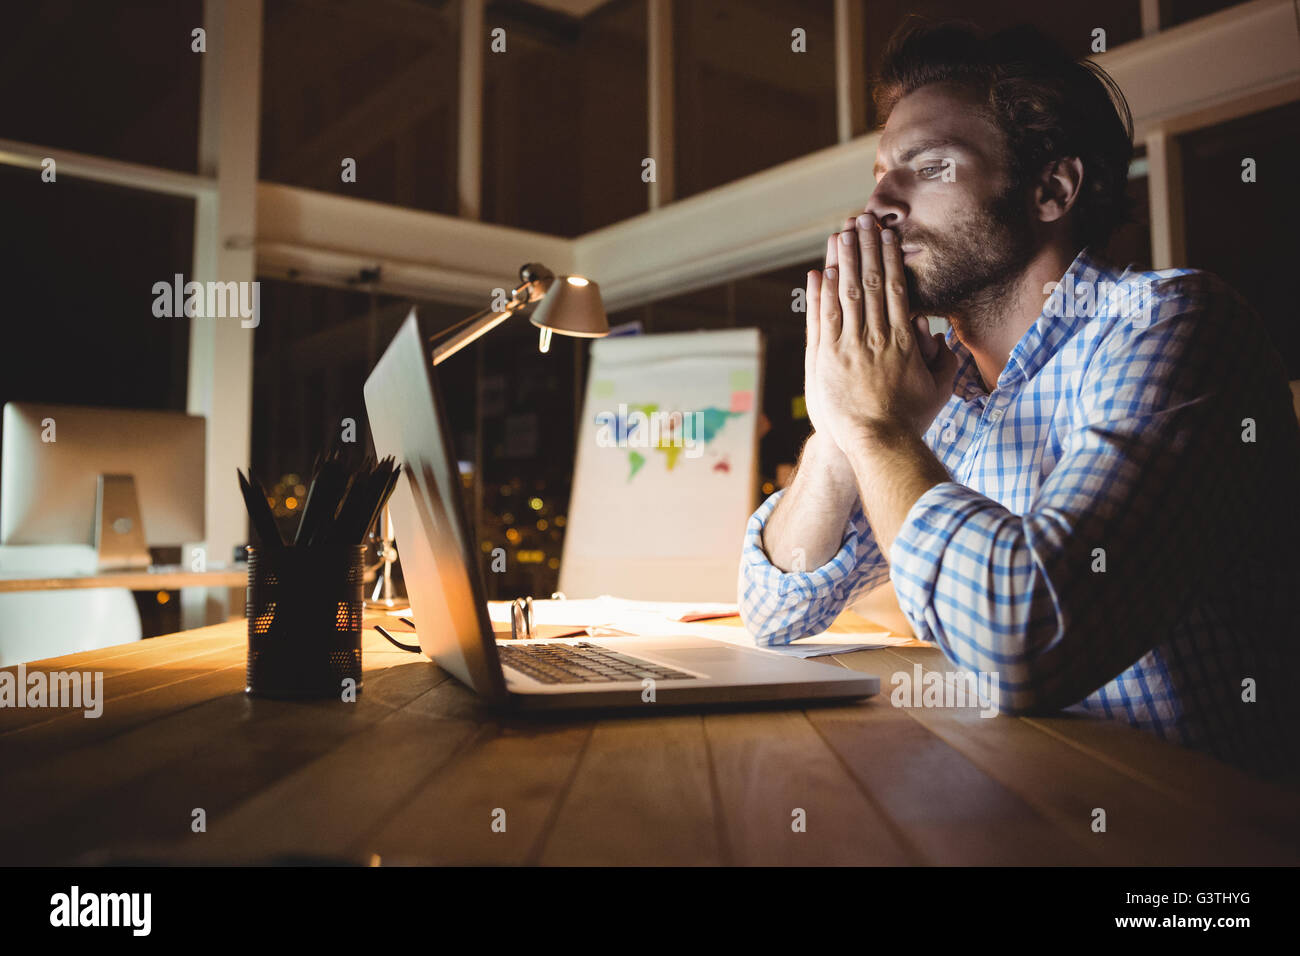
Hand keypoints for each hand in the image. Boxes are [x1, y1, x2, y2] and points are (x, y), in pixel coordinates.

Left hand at [810, 213, 957, 449]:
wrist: (875, 444)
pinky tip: (819, 272)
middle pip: (869, 282)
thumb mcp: (938, 389)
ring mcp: (848, 346)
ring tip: (840, 235)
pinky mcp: (825, 358)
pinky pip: (823, 318)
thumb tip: (935, 331)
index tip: (886, 235)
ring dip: (841, 261)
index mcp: (903, 339)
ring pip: (844, 294)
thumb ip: (943, 358)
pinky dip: (821, 293)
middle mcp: (875, 336)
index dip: (888, 258)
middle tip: (860, 220)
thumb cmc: (908, 420)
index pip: (895, 288)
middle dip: (864, 248)